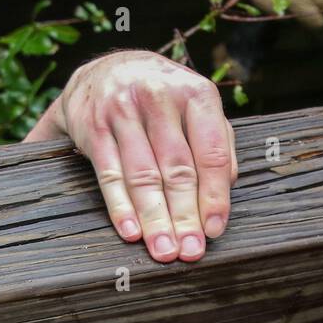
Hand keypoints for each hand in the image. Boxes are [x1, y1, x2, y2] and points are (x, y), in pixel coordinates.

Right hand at [26, 50, 237, 262]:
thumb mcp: (196, 108)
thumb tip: (227, 189)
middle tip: (190, 251)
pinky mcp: (94, 126)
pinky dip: (120, 206)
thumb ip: (219, 143)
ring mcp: (124, 111)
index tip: (214, 230)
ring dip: (155, 219)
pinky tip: (131, 231)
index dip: (215, 196)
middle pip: (177, 168)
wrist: (105, 71)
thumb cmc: (163, 100)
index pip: (211, 153)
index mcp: (196, 95)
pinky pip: (109, 174)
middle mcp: (160, 98)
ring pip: (143, 175)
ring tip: (164, 250)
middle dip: (185, 215)